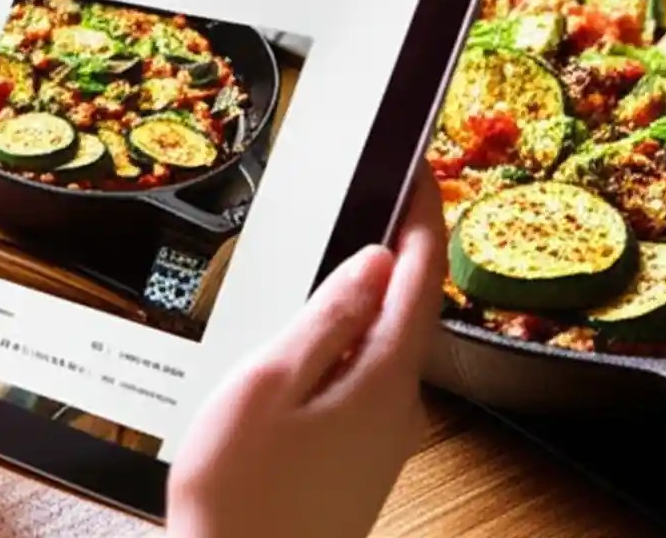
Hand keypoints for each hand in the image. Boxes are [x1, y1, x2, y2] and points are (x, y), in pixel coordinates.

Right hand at [167, 167, 446, 537]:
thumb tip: (374, 261)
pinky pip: (372, 380)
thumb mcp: (267, 385)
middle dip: (400, 250)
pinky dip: (356, 343)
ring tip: (340, 258)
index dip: (424, 214)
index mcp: (384, 377)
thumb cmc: (241, 497)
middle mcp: (401, 407)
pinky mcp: (365, 459)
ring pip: (389, 346)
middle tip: (379, 198)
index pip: (421, 276)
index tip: (422, 169)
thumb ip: (326, 319)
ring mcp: (387, 438)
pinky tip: (318, 344)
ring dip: (374, 299)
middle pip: (412, 309)